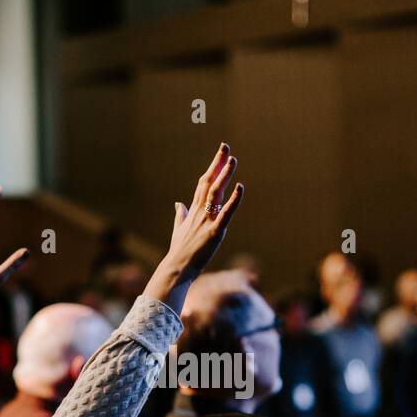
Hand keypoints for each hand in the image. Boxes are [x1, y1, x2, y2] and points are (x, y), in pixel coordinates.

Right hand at [144, 143, 244, 311]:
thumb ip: (181, 215)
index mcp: (194, 211)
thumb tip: (178, 203)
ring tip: (232, 160)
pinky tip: (240, 187)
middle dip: (217, 164)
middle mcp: (200, 212)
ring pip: (216, 193)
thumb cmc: (179, 252)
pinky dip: (234, 200)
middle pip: (209, 183)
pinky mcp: (214, 232)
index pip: (203, 183)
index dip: (212, 168)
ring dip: (224, 175)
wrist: (176, 269)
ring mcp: (206, 221)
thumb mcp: (179, 230)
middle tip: (226, 147)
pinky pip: (225, 213)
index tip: (220, 154)